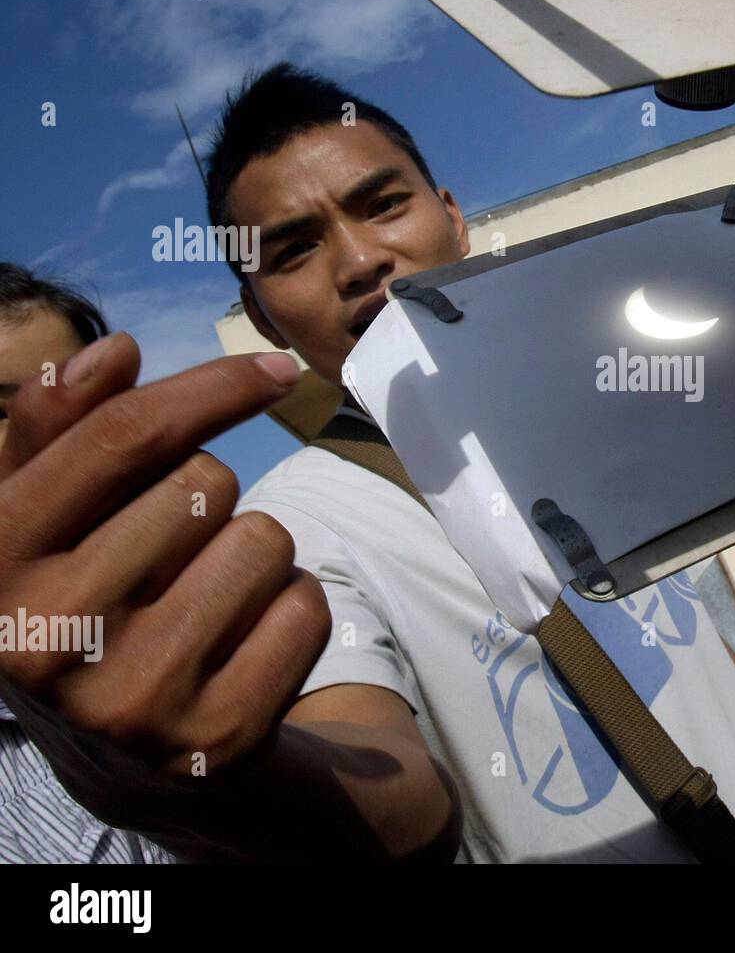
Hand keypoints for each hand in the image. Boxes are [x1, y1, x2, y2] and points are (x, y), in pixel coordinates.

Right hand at [0, 332, 329, 833]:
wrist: (132, 762)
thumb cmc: (94, 605)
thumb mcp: (49, 521)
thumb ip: (64, 431)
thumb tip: (112, 353)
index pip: (121, 439)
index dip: (211, 387)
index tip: (279, 369)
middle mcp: (47, 642)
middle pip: (205, 482)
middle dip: (208, 500)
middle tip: (172, 559)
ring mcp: (134, 700)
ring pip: (265, 539)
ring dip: (254, 554)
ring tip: (203, 605)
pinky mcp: (218, 736)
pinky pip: (305, 605)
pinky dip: (291, 610)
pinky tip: (240, 650)